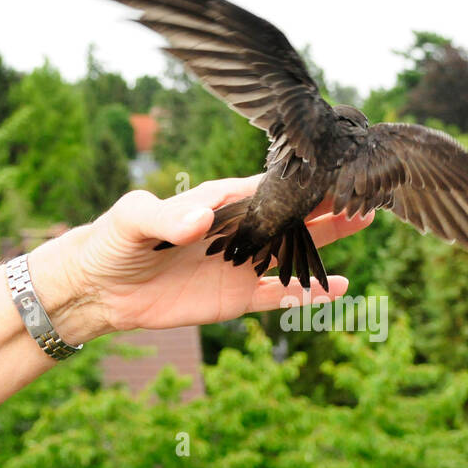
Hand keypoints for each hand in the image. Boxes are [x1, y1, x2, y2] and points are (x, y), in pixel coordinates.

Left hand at [29, 175, 374, 343]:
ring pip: (294, 251)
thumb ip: (166, 216)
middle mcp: (239, 230)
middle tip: (366, 193)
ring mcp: (241, 264)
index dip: (300, 179)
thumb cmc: (114, 239)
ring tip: (363, 224)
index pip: (268, 186)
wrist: (100, 288)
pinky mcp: (236, 298)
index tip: (333, 169)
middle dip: (328, 204)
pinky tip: (338, 289)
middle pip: (293, 215)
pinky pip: (278, 295)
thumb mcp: (132, 218)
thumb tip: (200, 219)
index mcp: (220, 202)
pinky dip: (307, 293)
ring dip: (327, 240)